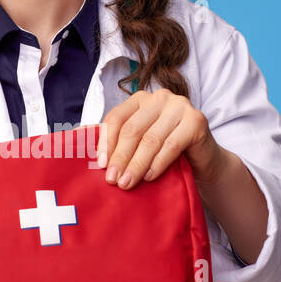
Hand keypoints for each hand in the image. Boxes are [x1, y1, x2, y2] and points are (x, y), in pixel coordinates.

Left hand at [95, 87, 228, 189]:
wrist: (203, 162)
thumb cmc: (165, 154)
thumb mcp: (138, 145)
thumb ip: (115, 141)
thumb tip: (77, 138)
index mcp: (140, 99)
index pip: (116, 118)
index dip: (106, 142)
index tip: (100, 166)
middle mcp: (160, 98)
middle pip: (133, 129)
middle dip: (120, 157)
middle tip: (112, 180)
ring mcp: (180, 106)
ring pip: (151, 139)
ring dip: (136, 164)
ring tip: (127, 183)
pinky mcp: (196, 120)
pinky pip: (171, 145)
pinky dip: (158, 163)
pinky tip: (149, 178)